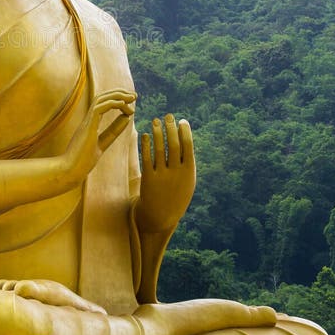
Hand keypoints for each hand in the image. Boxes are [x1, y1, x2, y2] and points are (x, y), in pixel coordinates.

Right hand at [63, 89, 135, 184]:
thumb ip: (113, 131)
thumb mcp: (102, 144)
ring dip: (117, 96)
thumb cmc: (83, 161)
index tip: (131, 101)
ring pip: (100, 99)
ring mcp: (86, 122)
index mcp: (91, 123)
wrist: (70, 171)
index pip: (104, 104)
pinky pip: (99, 108)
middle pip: (102, 97)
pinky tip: (123, 104)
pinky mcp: (87, 127)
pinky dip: (112, 103)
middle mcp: (88, 119)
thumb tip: (126, 119)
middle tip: (135, 95)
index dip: (117, 99)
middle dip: (119, 93)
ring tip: (132, 98)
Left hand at [136, 114, 195, 234]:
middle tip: (168, 116)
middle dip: (171, 128)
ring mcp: (162, 176)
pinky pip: (147, 157)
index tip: (182, 121)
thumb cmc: (175, 196)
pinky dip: (146, 144)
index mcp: (189, 173)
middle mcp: (177, 173)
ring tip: (156, 121)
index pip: (188, 146)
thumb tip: (185, 139)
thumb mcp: (186, 182)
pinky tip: (145, 135)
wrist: (160, 218)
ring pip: (159, 148)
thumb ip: (186, 163)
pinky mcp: (148, 179)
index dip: (185, 132)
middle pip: (173, 144)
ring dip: (157, 132)